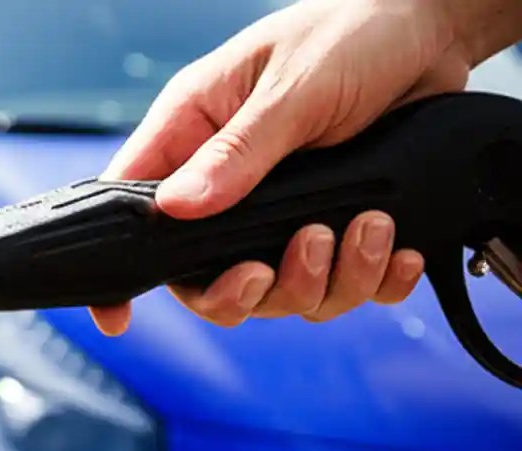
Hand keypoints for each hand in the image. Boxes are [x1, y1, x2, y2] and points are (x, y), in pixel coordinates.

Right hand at [89, 0, 487, 334]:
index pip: (134, 212)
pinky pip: (343, 286)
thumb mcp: (291, 87)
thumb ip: (238, 151)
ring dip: (328, 277)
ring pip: (279, 292)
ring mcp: (282, 212)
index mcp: (194, 136)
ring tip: (368, 226)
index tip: (119, 318)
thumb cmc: (351, 30)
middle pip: (207, 278)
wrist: (434, 26)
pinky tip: (395, 247)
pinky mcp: (338, 226)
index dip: (123, 272)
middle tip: (293, 257)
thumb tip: (178, 208)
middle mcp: (229, 183)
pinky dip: (374, 279)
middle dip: (251, 288)